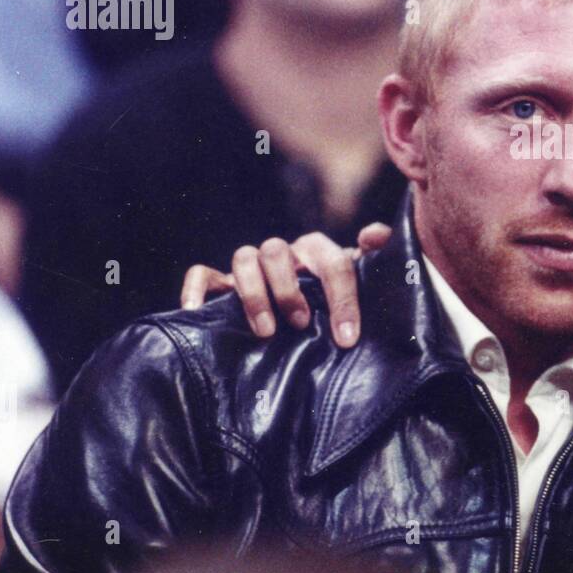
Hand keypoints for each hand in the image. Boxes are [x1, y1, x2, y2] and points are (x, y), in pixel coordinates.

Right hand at [179, 223, 392, 347]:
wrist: (303, 315)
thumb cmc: (334, 302)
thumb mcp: (362, 286)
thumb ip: (376, 260)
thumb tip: (375, 236)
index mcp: (319, 253)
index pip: (332, 261)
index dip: (342, 297)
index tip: (347, 337)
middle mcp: (284, 254)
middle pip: (278, 251)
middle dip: (290, 289)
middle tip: (301, 324)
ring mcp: (251, 267)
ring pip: (244, 257)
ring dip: (253, 293)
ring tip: (267, 331)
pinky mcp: (221, 284)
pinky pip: (202, 275)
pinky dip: (197, 289)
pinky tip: (198, 313)